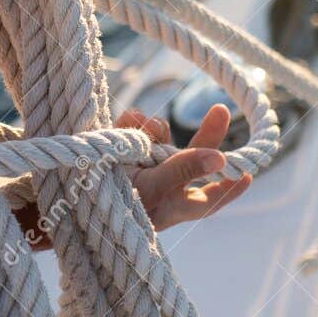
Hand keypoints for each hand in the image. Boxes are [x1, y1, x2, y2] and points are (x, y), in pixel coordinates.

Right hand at [117, 104, 251, 230]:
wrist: (68, 195)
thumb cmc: (114, 206)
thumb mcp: (153, 188)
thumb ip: (184, 170)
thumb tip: (221, 157)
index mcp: (175, 204)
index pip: (210, 197)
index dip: (229, 186)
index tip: (249, 174)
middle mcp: (162, 183)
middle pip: (194, 156)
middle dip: (207, 133)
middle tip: (220, 109)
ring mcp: (141, 163)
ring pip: (162, 136)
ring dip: (155, 130)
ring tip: (141, 139)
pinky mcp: (121, 147)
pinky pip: (136, 125)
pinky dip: (133, 122)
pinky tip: (126, 123)